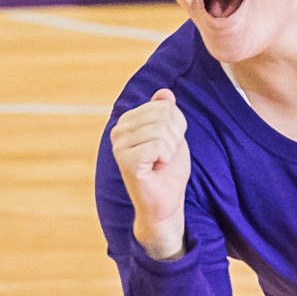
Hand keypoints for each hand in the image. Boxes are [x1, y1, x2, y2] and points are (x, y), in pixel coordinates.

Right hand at [109, 89, 191, 260]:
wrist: (165, 202)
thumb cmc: (168, 171)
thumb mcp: (172, 135)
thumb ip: (166, 114)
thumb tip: (164, 93)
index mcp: (127, 121)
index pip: (165, 106)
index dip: (177, 126)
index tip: (168, 145)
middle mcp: (119, 130)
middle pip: (164, 116)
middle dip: (175, 138)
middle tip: (165, 157)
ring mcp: (119, 146)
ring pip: (162, 130)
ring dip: (170, 150)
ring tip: (160, 163)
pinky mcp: (126, 161)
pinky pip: (158, 146)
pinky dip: (166, 159)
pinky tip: (156, 168)